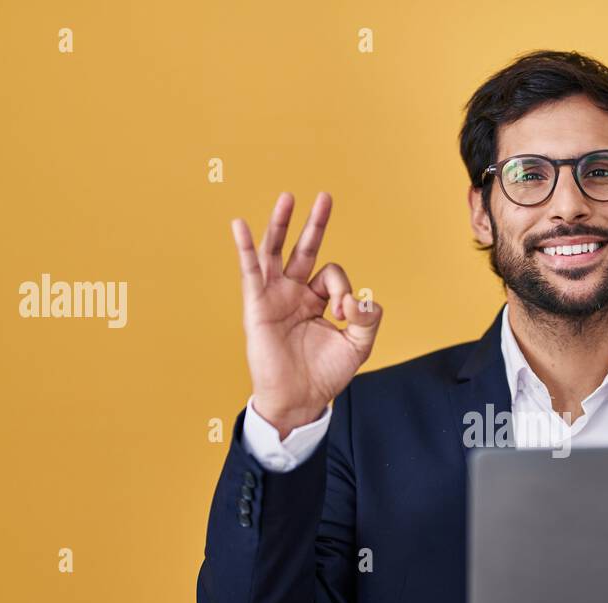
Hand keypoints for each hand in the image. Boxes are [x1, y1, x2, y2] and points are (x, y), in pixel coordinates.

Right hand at [231, 191, 382, 433]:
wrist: (299, 399)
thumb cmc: (325, 374)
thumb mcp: (358, 346)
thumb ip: (368, 320)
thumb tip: (360, 299)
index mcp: (317, 299)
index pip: (332, 275)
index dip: (343, 289)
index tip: (345, 314)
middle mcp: (294, 293)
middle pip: (304, 249)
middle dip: (315, 224)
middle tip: (325, 197)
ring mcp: (274, 297)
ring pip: (276, 253)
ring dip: (281, 225)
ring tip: (288, 198)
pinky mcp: (257, 306)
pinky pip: (250, 272)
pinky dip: (245, 248)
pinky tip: (239, 225)